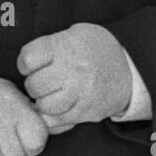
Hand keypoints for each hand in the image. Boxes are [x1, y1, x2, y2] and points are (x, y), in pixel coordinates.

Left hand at [17, 23, 131, 129]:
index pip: (28, 59)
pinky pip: (57, 122)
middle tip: (44, 81)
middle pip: (34, 85)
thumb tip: (27, 63)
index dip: (26, 64)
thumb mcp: (74, 33)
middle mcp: (71, 70)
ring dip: (44, 102)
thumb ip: (50, 45)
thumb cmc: (94, 48)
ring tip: (52, 95)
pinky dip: (54, 117)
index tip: (33, 64)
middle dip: (34, 85)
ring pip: (44, 106)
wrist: (129, 67)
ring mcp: (79, 92)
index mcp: (64, 47)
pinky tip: (60, 106)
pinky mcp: (86, 112)